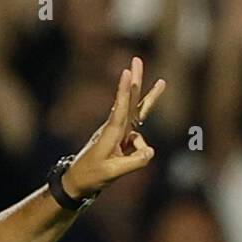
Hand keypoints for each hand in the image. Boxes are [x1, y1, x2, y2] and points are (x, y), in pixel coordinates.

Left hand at [65, 56, 166, 198]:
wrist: (78, 181)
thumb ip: (134, 162)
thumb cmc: (92, 176)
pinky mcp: (123, 138)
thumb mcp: (113, 173)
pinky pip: (139, 138)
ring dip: (150, 99)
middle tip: (137, 59)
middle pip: (130, 101)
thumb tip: (150, 151)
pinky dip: (140, 150)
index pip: (120, 110)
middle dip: (136, 81)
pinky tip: (126, 161)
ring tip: (162, 82)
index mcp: (109, 134)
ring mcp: (119, 132)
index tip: (126, 72)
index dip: (124, 92)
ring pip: (138, 114)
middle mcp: (115, 128)